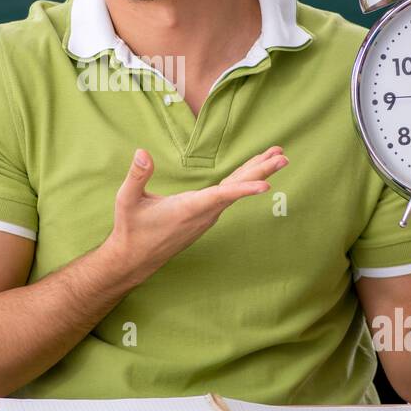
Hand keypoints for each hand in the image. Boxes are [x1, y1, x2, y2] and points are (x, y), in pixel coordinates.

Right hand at [101, 145, 288, 282]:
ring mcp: (206, 217)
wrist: (134, 258)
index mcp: (188, 208)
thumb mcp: (127, 200)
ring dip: (255, 173)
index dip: (244, 189)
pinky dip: (243, 182)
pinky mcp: (204, 218)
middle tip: (283, 156)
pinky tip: (251, 173)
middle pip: (237, 189)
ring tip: (275, 158)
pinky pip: (229, 196)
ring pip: (235, 191)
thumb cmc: (131, 229)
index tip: (267, 183)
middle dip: (261, 171)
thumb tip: (142, 152)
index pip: (221, 195)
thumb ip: (137, 176)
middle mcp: (203, 214)